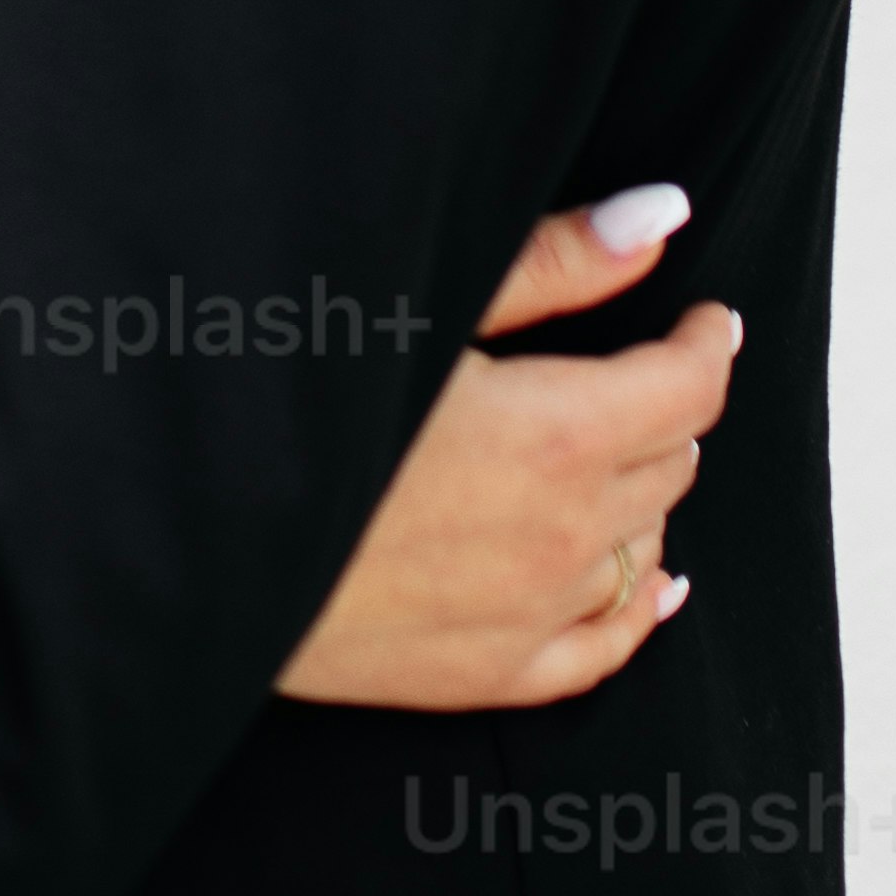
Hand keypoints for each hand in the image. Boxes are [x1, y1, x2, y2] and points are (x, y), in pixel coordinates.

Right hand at [273, 194, 737, 712]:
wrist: (189, 542)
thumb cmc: (290, 406)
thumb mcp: (419, 310)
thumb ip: (553, 268)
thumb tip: (658, 221)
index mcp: (557, 435)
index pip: (688, 386)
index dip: (706, 340)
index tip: (703, 318)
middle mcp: (561, 534)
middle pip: (671, 461)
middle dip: (666, 407)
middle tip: (636, 371)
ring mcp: (528, 614)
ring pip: (644, 548)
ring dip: (642, 494)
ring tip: (614, 453)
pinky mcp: (484, 674)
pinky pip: (604, 649)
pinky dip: (638, 607)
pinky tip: (650, 585)